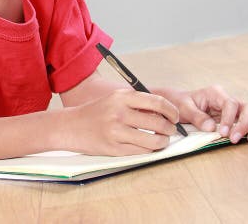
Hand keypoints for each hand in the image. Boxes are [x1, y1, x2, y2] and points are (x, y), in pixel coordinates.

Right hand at [62, 88, 180, 155]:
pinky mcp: (114, 148)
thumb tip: (165, 111)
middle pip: (158, 122)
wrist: (71, 126)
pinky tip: (148, 146)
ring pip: (153, 140)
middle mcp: (119, 113)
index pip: (157, 102)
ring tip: (162, 140)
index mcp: (121, 97)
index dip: (171, 110)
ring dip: (163, 141)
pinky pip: (142, 151)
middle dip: (170, 128)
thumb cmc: (97, 112)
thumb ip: (137, 103)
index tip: (175, 116)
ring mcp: (116, 132)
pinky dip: (149, 150)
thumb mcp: (115, 99)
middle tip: (171, 130)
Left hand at [156, 85, 247, 142]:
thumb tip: (212, 128)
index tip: (223, 133)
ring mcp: (235, 107)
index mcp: (215, 93)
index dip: (229, 118)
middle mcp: (228, 98)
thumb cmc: (181, 103)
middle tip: (234, 139)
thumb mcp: (184, 108)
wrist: (179, 103)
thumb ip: (197, 117)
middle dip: (244, 124)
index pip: (230, 103)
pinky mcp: (237, 116)